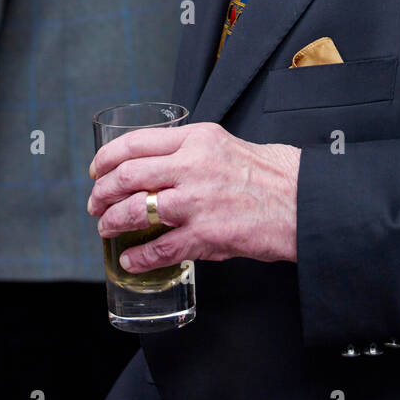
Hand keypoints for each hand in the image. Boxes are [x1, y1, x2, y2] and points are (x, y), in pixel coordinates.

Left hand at [87, 121, 300, 268]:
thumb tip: (158, 168)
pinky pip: (159, 248)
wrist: (303, 202)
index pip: (136, 142)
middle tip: (96, 204)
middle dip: (102, 193)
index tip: (97, 170)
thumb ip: (190, 153)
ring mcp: (197, 201)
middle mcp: (193, 166)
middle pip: (127, 175)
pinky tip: (130, 259)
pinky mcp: (206, 234)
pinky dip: (138, 256)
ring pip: (136, 210)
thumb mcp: (226, 145)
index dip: (107, 159)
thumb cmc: (272, 175)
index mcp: (197, 139)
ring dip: (113, 222)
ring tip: (107, 228)